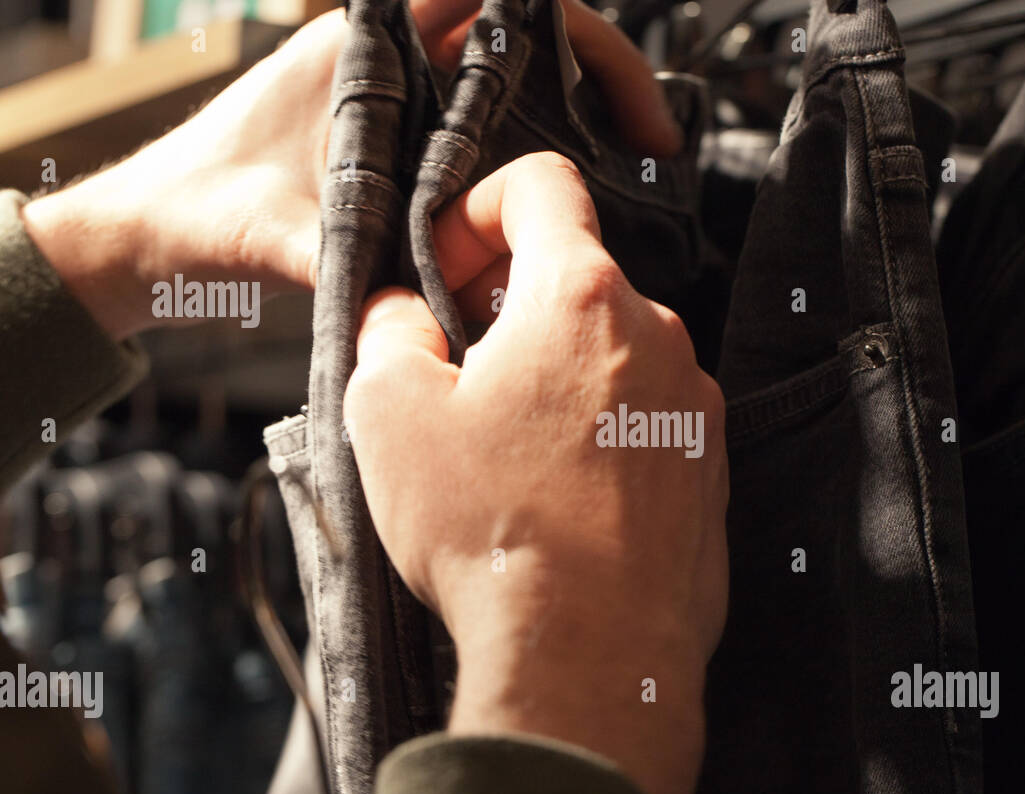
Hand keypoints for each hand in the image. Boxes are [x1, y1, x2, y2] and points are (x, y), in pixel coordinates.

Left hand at [21, 0, 681, 340]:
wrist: (146, 235)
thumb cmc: (194, 211)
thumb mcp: (269, 234)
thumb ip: (331, 257)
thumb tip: (405, 308)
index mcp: (359, 58)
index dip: (563, 24)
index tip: (614, 74)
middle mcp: (386, 71)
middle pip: (523, 44)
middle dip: (600, 76)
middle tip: (653, 137)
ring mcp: (397, 109)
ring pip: (513, 90)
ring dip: (578, 117)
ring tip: (636, 166)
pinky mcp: (396, 150)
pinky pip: (488, 134)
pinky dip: (537, 153)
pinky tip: (569, 198)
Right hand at [343, 152, 727, 793]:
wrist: (592, 654)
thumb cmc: (494, 532)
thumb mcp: (390, 416)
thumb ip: (388, 333)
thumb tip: (402, 315)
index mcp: (581, 297)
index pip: (543, 184)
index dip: (480, 204)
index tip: (448, 262)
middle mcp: (658, 337)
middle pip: (578, 277)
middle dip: (511, 304)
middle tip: (460, 365)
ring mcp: (694, 406)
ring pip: (613, 354)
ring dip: (557, 375)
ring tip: (505, 449)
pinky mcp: (709, 470)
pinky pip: (646, 420)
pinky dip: (601, 432)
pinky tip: (557, 494)